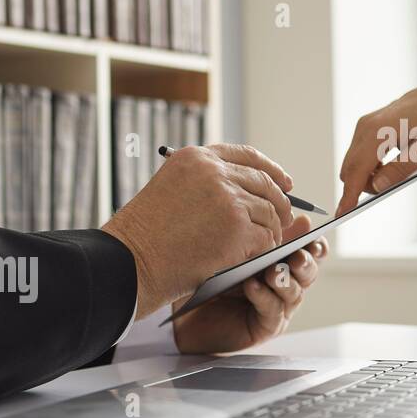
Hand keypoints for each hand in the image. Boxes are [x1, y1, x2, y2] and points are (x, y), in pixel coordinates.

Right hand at [102, 143, 294, 318]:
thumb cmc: (143, 237)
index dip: (271, 169)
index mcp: (195, 158)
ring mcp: (228, 198)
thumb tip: (241, 194)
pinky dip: (264, 249)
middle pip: (264, 183)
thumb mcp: (168, 191)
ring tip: (263, 245)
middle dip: (278, 202)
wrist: (131, 262)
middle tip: (284, 219)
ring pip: (269, 212)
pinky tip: (255, 258)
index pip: (246, 155)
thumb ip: (202, 185)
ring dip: (270, 230)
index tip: (285, 182)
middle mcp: (214, 171)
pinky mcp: (238, 227)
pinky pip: (266, 237)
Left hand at [173, 216, 327, 352]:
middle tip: (294, 255)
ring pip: (294, 292)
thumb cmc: (209, 278)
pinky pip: (272, 311)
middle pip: (308, 271)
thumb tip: (266, 204)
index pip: (310, 250)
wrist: (188, 315)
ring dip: (284, 280)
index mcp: (283, 261)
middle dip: (304, 261)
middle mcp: (286, 283)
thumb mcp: (229, 249)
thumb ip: (251, 231)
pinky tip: (252, 286)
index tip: (306, 226)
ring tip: (272, 271)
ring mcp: (279, 306)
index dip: (313, 240)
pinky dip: (264, 297)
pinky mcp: (266, 326)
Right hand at [336, 47, 416, 215]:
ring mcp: (365, 126)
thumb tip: (377, 185)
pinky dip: (371, 166)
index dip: (349, 195)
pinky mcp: (369, 127)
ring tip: (400, 169)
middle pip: (350, 169)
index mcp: (379, 132)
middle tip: (393, 185)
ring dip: (369, 175)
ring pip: (354, 163)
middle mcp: (366, 127)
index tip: (342, 213)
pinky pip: (361, 155)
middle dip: (364, 185)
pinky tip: (392, 162)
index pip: (356, 171)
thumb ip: (401, 169)